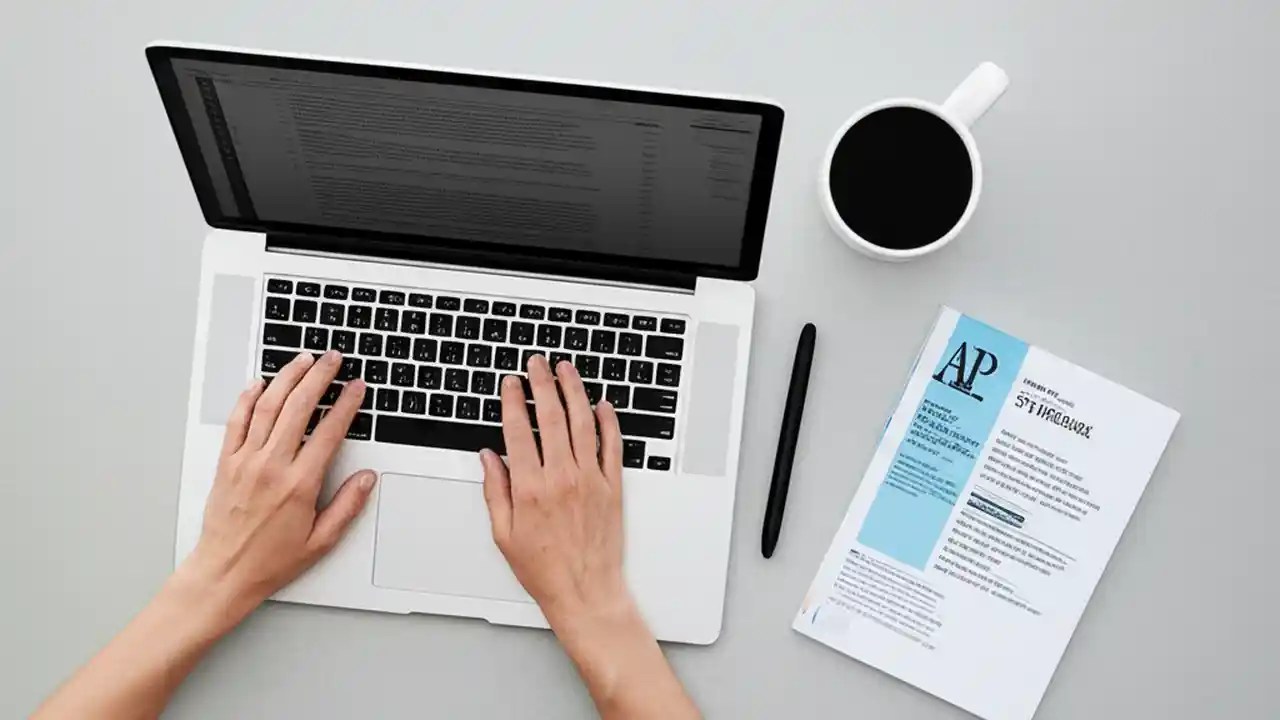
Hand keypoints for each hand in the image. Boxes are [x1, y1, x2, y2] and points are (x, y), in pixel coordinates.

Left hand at [181, 350, 376, 623]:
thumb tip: (366, 478)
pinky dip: (248, 398)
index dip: (346, 404)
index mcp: (299, 484)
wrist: (224, 573)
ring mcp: (246, 462)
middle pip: (298, 407)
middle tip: (332, 359)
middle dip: (319, 377)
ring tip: (302, 361)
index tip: (356, 388)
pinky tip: (259, 384)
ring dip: (287, 378)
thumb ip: (347, 506)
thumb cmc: (270, 561)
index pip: (329, 431)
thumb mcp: (321, 541)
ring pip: (267, 406)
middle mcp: (271, 466)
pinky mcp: (226, 464)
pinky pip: (237, 422)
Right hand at [479, 354, 631, 629]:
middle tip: (538, 363)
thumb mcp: (504, 534)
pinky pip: (612, 446)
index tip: (512, 383)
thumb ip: (495, 490)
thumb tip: (489, 457)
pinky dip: (608, 421)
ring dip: (574, 391)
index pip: (520, 430)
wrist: (585, 592)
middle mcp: (562, 477)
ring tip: (567, 370)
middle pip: (553, 417)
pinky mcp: (613, 487)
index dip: (514, 401)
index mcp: (530, 488)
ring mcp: (591, 480)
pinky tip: (602, 404)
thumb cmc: (544, 569)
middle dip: (543, 383)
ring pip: (584, 423)